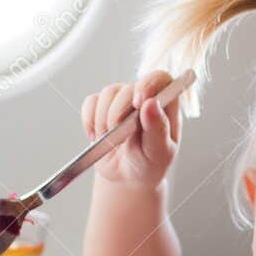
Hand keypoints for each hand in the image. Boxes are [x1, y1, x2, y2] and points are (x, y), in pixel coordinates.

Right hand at [81, 70, 182, 186]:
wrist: (126, 177)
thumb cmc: (149, 164)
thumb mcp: (160, 153)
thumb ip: (158, 129)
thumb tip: (151, 103)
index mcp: (165, 104)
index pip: (160, 78)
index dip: (148, 84)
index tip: (138, 102)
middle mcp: (144, 97)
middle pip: (127, 88)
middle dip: (119, 114)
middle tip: (121, 138)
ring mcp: (121, 100)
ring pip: (107, 93)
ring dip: (104, 121)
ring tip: (112, 141)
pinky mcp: (101, 106)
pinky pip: (90, 103)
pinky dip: (90, 121)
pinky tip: (98, 137)